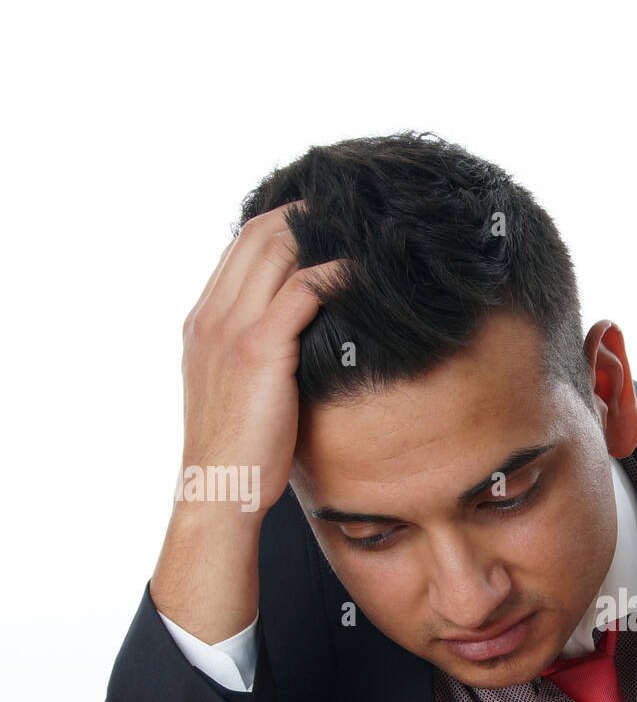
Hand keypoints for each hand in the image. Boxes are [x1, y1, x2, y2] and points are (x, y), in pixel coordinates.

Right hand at [152, 203, 349, 642]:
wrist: (219, 493)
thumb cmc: (242, 455)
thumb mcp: (243, 393)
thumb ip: (262, 356)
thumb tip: (308, 342)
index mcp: (204, 322)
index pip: (243, 245)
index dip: (284, 220)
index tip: (326, 215)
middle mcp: (212, 316)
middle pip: (261, 234)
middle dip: (308, 212)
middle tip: (357, 208)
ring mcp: (232, 330)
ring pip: (280, 251)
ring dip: (325, 232)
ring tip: (367, 228)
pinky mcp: (260, 352)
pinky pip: (303, 291)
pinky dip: (337, 273)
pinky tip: (367, 271)